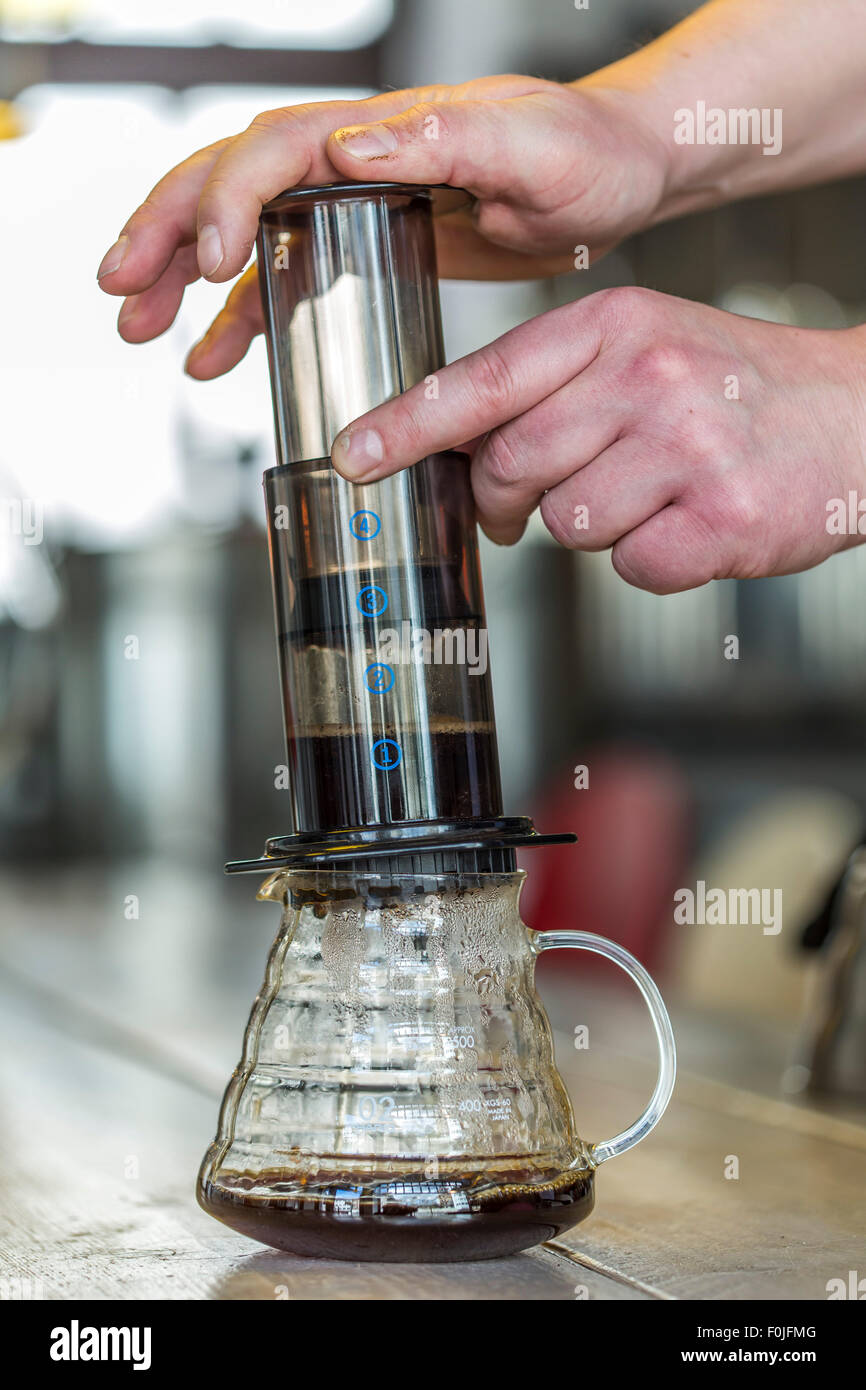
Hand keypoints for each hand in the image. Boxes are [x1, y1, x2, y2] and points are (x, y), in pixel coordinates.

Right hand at [96, 76, 669, 377]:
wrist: (617, 172)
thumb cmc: (585, 153)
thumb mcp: (531, 147)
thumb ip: (449, 141)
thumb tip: (352, 145)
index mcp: (384, 129)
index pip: (276, 153)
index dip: (228, 201)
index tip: (205, 264)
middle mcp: (353, 158)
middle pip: (231, 183)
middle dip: (166, 233)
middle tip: (119, 287)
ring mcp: (352, 203)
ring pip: (244, 233)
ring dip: (182, 279)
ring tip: (137, 327)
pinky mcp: (365, 244)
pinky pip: (286, 276)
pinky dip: (243, 316)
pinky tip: (212, 354)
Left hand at [330, 287, 865, 593]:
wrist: (856, 417)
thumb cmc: (735, 387)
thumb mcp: (643, 348)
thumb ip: (553, 388)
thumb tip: (459, 450)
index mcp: (614, 325)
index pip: (484, 380)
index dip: (408, 426)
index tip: (352, 456)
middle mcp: (647, 375)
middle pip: (511, 462)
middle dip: (504, 498)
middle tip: (525, 505)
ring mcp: (688, 446)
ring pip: (568, 524)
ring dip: (595, 526)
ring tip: (650, 494)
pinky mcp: (721, 519)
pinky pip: (631, 567)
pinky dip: (650, 559)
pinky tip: (689, 524)